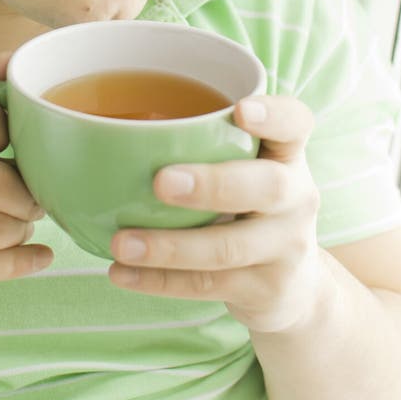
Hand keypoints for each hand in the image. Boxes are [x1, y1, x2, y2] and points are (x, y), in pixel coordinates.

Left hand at [109, 96, 321, 332]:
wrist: (295, 286)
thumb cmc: (251, 204)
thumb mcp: (247, 168)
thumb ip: (206, 144)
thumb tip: (104, 126)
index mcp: (288, 155)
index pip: (295, 123)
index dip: (274, 114)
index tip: (241, 108)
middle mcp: (297, 197)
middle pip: (268, 187)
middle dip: (213, 185)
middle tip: (161, 182)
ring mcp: (286, 248)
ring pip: (228, 248)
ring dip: (170, 247)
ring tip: (121, 243)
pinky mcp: (265, 291)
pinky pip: (208, 286)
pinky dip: (159, 280)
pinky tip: (122, 272)